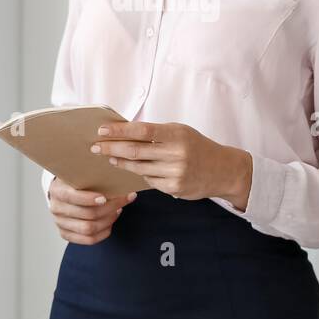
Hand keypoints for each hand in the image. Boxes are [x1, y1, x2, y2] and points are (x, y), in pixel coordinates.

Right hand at [48, 178, 137, 244]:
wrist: (63, 192)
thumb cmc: (76, 181)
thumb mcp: (80, 173)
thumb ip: (94, 174)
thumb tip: (117, 178)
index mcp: (57, 190)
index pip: (72, 197)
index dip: (89, 199)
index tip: (105, 198)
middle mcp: (56, 208)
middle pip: (87, 214)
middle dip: (110, 207)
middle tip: (123, 199)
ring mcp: (60, 223)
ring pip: (89, 228)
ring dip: (109, 219)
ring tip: (118, 210)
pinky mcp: (66, 234)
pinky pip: (89, 239)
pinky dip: (104, 231)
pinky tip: (110, 221)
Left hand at [88, 121, 251, 207]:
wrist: (223, 170)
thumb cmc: (196, 147)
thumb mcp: (179, 133)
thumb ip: (155, 133)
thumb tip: (122, 131)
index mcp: (177, 135)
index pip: (142, 130)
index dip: (119, 131)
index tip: (101, 131)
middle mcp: (176, 154)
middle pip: (134, 151)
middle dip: (111, 148)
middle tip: (95, 147)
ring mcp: (175, 173)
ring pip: (138, 168)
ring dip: (121, 163)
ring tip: (110, 158)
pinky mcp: (173, 188)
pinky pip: (148, 181)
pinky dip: (139, 174)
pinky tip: (132, 170)